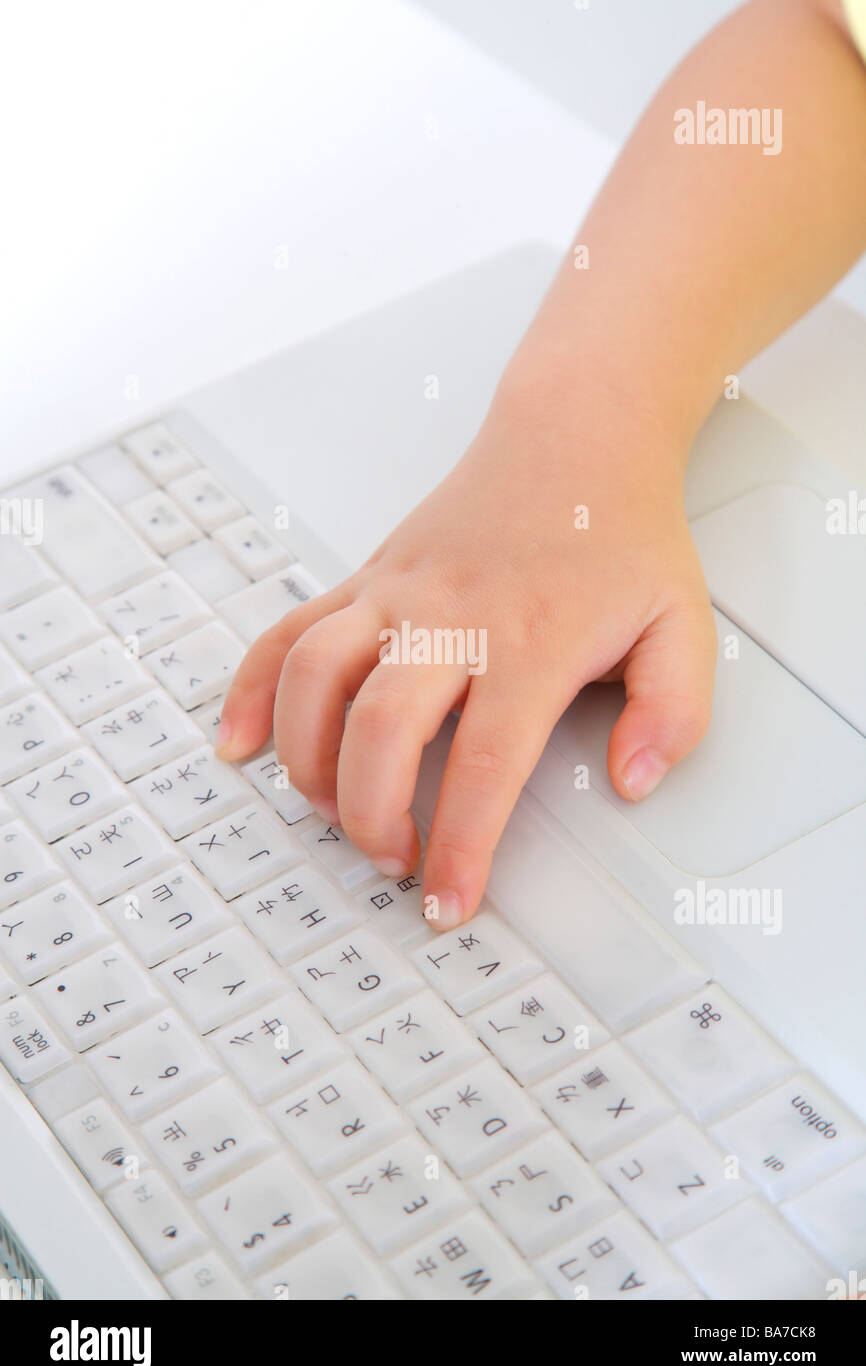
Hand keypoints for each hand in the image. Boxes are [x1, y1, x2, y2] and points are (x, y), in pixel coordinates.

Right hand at [217, 375, 715, 928]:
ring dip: (307, 760)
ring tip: (331, 810)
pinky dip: (253, 689)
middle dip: (372, 814)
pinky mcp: (365, 580)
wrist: (572, 438)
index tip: (448, 903)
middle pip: (381, 728)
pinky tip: (243, 740)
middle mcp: (451, 618)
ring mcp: (397, 594)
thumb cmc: (620, 534)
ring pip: (314, 677)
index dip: (461, 847)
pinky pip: (287, 633)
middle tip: (392, 858)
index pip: (485, 764)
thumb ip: (673, 712)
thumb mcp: (685, 624)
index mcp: (532, 641)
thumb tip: (632, 782)